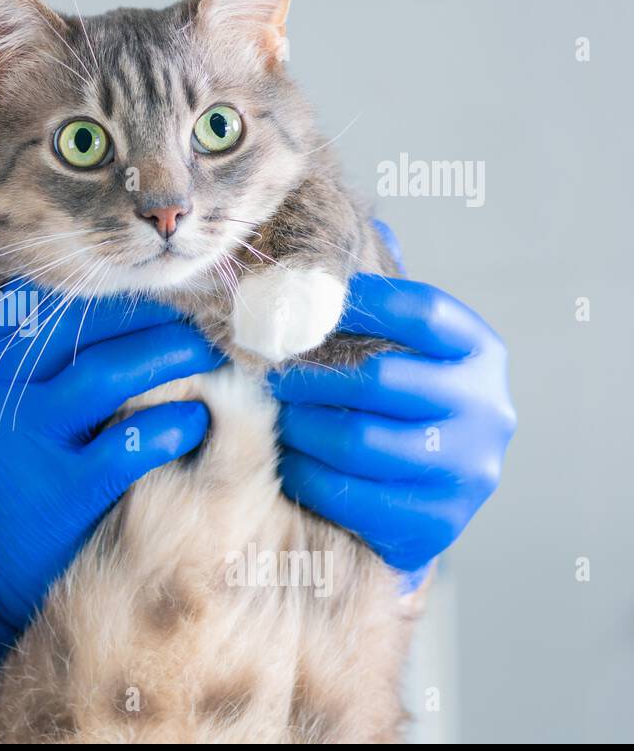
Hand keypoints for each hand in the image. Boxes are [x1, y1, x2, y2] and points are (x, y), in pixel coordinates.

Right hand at [0, 286, 225, 700]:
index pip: (52, 298)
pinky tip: (194, 424)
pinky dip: (174, 426)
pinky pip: (133, 443)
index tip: (153, 293)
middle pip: (88, 324)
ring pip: (113, 372)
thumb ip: (20, 361)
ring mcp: (28, 441)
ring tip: (211, 363)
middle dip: (153, 319)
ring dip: (174, 358)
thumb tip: (104, 313)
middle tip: (197, 328)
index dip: (112, 290)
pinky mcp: (62, 493)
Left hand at [270, 273, 515, 590]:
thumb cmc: (394, 408)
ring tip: (269, 413)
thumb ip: (374, 303)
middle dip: (306, 374)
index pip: (420, 312)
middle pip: (378, 378)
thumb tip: (340, 228)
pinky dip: (305, 473)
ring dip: (298, 425)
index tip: (296, 302)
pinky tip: (285, 457)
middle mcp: (487, 409)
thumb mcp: (398, 350)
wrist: (418, 503)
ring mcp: (467, 469)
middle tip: (262, 369)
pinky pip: (348, 493)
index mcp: (480, 352)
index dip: (354, 303)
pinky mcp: (437, 522)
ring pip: (357, 441)